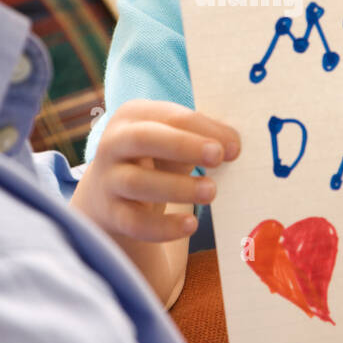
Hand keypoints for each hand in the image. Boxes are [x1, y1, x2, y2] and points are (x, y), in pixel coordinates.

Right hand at [72, 99, 240, 242]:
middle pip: (144, 139)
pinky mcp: (110, 214)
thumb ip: (202, 138)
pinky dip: (163, 227)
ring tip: (210, 191)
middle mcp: (113, 143)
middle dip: (183, 145)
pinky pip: (135, 222)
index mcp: (134, 115)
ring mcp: (108, 179)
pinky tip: (190, 225)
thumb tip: (234, 146)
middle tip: (218, 156)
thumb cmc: (153, 159)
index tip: (234, 146)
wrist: (108, 195)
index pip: (170, 116)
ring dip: (177, 187)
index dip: (203, 129)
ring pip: (137, 182)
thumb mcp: (173, 141)